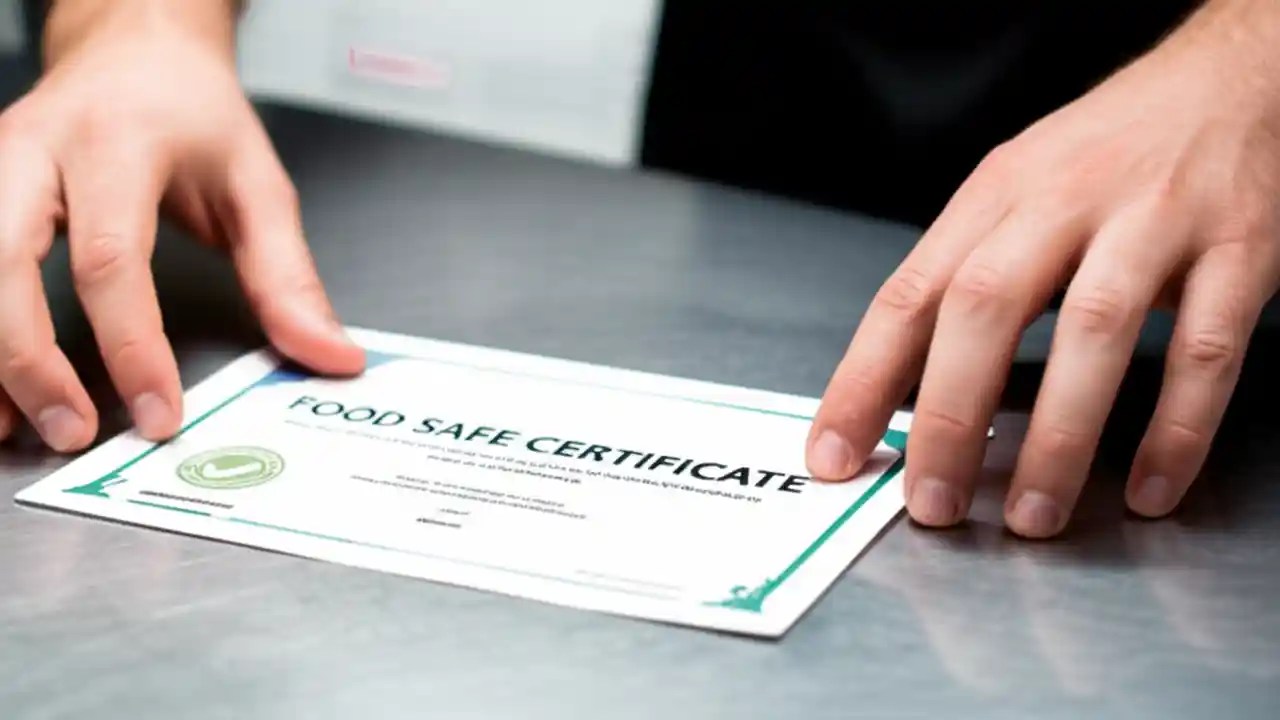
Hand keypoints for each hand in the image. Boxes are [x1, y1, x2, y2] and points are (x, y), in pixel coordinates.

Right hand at [0, 1, 363, 450]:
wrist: (134, 48)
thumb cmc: (192, 113)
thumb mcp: (259, 186)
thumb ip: (289, 278)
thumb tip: (329, 355)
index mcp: (119, 145)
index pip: (113, 260)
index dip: (133, 348)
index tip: (159, 414)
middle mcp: (38, 150)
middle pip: (5, 264)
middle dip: (31, 362)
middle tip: (77, 432)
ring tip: (20, 430)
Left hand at [806, 2, 1279, 536]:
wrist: (1232, 79)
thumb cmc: (1111, 149)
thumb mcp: (1016, 190)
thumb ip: (964, 277)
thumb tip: (898, 386)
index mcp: (995, 195)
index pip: (908, 294)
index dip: (863, 380)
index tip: (835, 453)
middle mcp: (1064, 202)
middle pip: (985, 309)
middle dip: (950, 418)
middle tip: (931, 502)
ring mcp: (1154, 222)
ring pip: (1093, 332)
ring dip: (1057, 437)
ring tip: (1030, 515)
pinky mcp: (1238, 248)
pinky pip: (1206, 349)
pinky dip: (1177, 428)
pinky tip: (1147, 487)